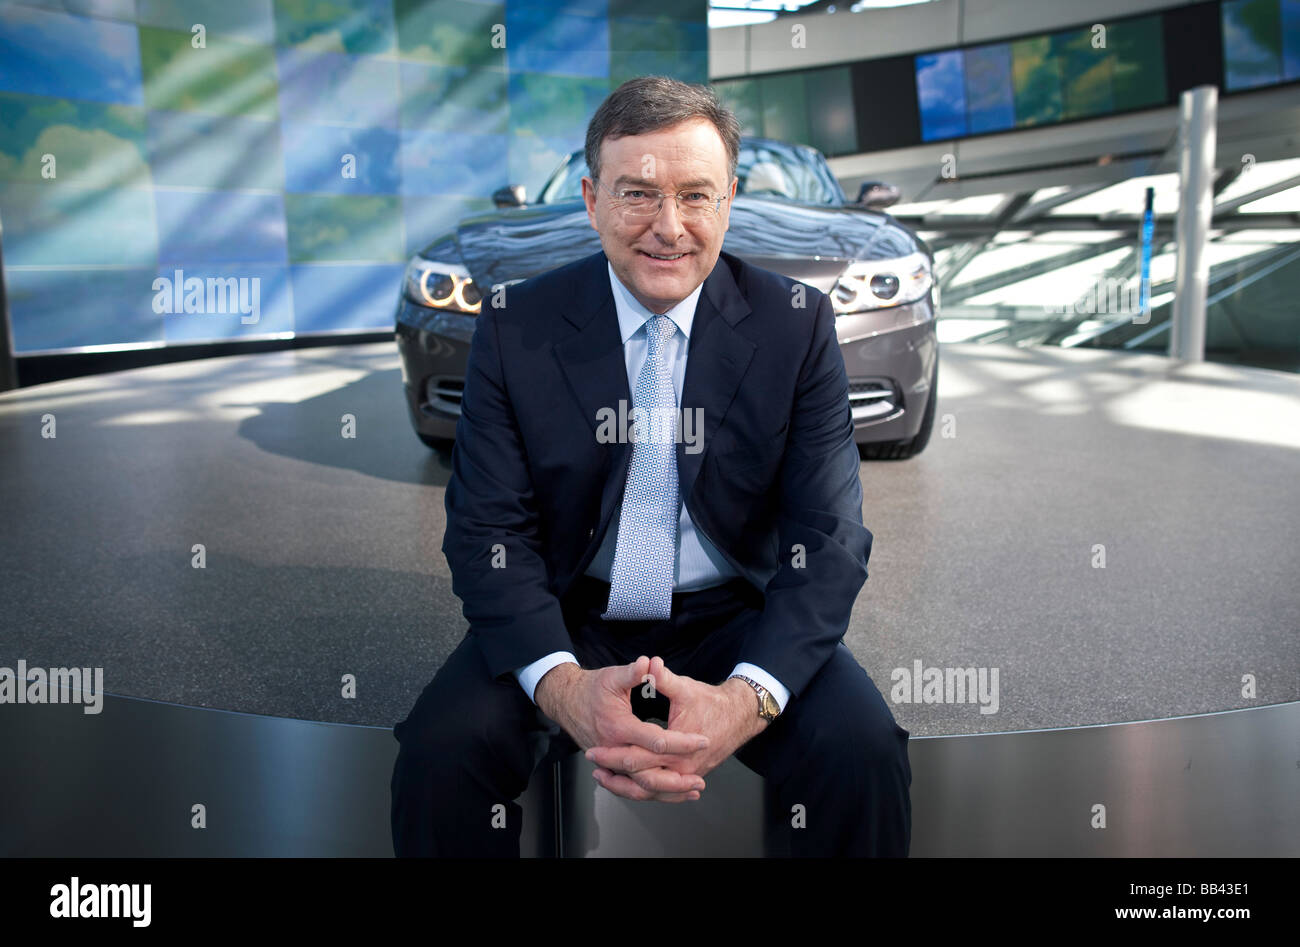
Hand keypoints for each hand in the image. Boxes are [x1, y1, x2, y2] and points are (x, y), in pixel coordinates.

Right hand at [535, 656, 709, 802]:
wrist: (567, 701)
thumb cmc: (592, 689)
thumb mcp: (612, 676)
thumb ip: (633, 672)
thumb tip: (649, 662)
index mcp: (618, 727)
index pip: (656, 741)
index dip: (682, 741)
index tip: (702, 740)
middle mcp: (613, 749)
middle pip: (649, 772)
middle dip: (677, 779)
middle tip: (701, 780)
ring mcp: (610, 762)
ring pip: (640, 786)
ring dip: (667, 792)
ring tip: (692, 791)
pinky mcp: (609, 767)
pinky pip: (631, 787)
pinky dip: (652, 793)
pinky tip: (670, 793)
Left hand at [585, 656, 767, 800]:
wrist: (738, 716)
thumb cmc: (711, 702)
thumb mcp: (685, 688)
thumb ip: (663, 678)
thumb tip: (648, 663)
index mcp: (678, 749)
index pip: (637, 758)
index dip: (612, 755)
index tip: (593, 749)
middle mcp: (682, 768)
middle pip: (639, 779)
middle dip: (613, 773)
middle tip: (592, 763)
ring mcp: (686, 775)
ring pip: (650, 791)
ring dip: (625, 786)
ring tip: (603, 778)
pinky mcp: (687, 776)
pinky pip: (661, 790)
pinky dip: (642, 789)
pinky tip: (627, 784)